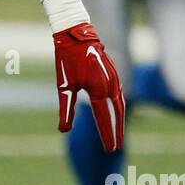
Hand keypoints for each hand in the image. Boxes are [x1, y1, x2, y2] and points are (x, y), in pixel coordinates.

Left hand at [53, 23, 125, 152]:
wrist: (76, 35)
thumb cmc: (68, 60)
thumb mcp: (64, 86)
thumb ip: (66, 109)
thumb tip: (63, 130)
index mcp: (98, 89)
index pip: (105, 118)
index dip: (108, 135)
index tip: (110, 149)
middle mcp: (110, 86)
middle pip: (116, 114)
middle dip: (116, 132)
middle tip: (114, 147)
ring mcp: (114, 80)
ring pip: (120, 106)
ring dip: (119, 121)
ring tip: (117, 136)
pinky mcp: (114, 76)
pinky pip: (119, 96)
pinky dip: (119, 109)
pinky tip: (117, 116)